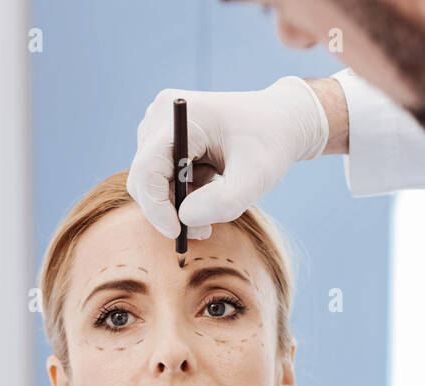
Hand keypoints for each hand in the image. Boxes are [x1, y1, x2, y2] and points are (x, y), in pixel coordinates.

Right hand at [126, 76, 329, 240]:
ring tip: (218, 202)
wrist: (279, 122)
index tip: (178, 233)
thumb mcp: (256, 177)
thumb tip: (183, 217)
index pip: (147, 169)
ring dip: (180, 202)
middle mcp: (161, 116)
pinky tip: (211, 185)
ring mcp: (159, 126)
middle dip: (171, 210)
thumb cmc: (270, 144)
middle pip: (145, 179)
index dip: (156, 207)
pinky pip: (161, 178)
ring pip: (153, 182)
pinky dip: (184, 192)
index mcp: (180, 114)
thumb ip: (223, 202)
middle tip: (204, 230)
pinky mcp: (164, 139)